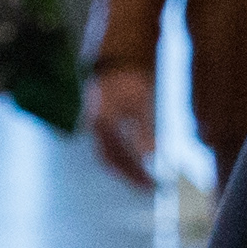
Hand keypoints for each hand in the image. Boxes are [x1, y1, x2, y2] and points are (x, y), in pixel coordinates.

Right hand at [88, 64, 157, 189]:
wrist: (118, 60)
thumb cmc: (131, 79)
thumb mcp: (143, 104)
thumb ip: (145, 132)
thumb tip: (150, 158)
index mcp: (102, 123)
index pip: (119, 156)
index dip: (135, 173)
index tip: (153, 185)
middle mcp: (93, 127)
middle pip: (110, 160)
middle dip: (129, 175)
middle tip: (149, 187)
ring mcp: (93, 126)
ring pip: (107, 154)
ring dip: (124, 168)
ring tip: (143, 178)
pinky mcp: (98, 124)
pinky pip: (107, 146)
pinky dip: (121, 157)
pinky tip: (134, 162)